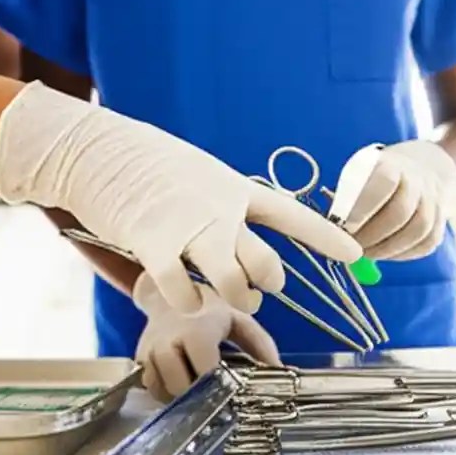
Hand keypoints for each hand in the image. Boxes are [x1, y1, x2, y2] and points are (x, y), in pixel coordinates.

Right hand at [0, 82, 362, 314]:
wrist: (96, 150)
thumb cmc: (147, 166)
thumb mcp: (199, 176)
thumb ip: (225, 206)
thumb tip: (243, 238)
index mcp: (235, 189)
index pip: (293, 215)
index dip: (328, 238)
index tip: (358, 256)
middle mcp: (220, 209)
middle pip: (266, 265)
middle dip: (267, 286)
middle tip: (260, 291)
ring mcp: (189, 228)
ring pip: (232, 283)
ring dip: (233, 299)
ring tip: (223, 295)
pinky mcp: (154, 246)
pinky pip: (184, 293)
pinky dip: (187, 304)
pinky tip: (183, 297)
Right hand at [132, 272, 280, 401]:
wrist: (170, 290)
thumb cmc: (211, 310)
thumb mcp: (240, 320)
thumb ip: (261, 345)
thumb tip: (279, 372)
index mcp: (197, 329)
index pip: (203, 368)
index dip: (215, 386)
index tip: (228, 396)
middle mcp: (168, 339)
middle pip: (178, 385)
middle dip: (195, 397)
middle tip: (211, 398)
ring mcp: (149, 348)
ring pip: (161, 389)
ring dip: (178, 398)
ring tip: (195, 393)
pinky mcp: (138, 357)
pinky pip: (149, 387)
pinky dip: (163, 393)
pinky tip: (179, 387)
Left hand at [343, 140, 455, 260]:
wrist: (424, 165)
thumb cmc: (378, 174)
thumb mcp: (360, 172)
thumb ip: (347, 196)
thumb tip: (330, 229)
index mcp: (393, 163)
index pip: (384, 182)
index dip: (362, 208)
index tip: (341, 227)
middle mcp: (418, 180)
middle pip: (400, 212)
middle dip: (372, 236)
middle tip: (351, 247)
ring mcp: (434, 200)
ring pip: (418, 231)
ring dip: (387, 249)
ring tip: (366, 253)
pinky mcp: (441, 221)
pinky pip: (427, 243)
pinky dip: (404, 254)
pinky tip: (386, 253)